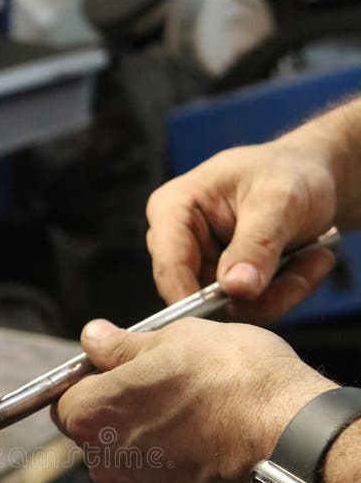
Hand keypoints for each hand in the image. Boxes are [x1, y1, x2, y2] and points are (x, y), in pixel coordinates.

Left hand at [54, 317, 334, 482]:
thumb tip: (95, 338)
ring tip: (198, 423)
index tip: (120, 375)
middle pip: (97, 437)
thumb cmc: (238, 384)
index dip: (93, 384)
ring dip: (151, 447)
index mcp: (93, 415)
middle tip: (171, 394)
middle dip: (123, 417)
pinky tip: (209, 454)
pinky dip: (176, 476)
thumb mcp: (179, 339)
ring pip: (130, 466)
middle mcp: (104, 465)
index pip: (66, 400)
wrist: (295, 444)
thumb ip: (124, 346)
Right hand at [146, 141, 337, 323]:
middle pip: (199, 297)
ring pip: (229, 309)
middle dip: (255, 295)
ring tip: (313, 261)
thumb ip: (257, 243)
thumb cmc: (289, 172)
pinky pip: (249, 310)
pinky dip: (283, 294)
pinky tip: (306, 265)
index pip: (169, 265)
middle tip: (300, 276)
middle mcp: (177, 245)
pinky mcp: (223, 288)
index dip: (194, 298)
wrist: (312, 176)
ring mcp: (200, 270)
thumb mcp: (280, 200)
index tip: (237, 306)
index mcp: (172, 210)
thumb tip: (236, 288)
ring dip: (278, 294)